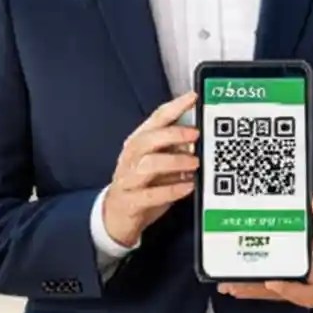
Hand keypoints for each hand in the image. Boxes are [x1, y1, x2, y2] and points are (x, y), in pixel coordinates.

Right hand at [102, 91, 199, 247]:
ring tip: (194, 163)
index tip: (193, 97)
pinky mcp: (131, 202)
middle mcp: (132, 157)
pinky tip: (188, 186)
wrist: (115, 216)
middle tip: (195, 134)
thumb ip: (175, 148)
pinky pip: (150, 195)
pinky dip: (171, 190)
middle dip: (173, 134)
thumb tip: (196, 137)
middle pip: (148, 138)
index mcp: (139, 141)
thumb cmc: (143, 183)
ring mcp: (129, 179)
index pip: (156, 119)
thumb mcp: (159, 161)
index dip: (175, 106)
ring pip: (148, 165)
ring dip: (174, 161)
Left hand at [219, 194, 312, 307]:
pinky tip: (236, 273)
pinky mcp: (295, 264)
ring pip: (274, 287)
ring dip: (251, 286)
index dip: (290, 290)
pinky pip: (274, 274)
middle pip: (282, 292)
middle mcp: (312, 274)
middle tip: (231, 284)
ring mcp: (302, 272)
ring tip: (226, 284)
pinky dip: (256, 276)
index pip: (309, 290)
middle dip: (256, 289)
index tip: (273, 281)